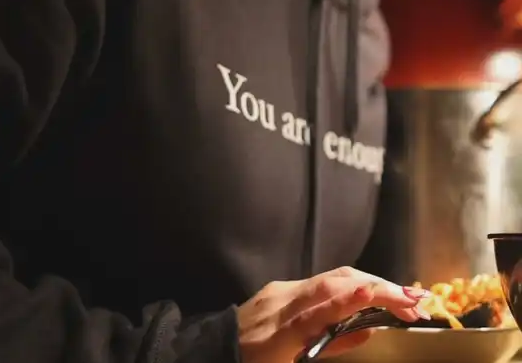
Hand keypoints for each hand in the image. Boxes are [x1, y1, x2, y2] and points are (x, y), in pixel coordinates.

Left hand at [236, 266, 430, 362]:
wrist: (213, 349)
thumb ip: (330, 349)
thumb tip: (367, 331)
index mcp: (281, 333)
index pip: (318, 312)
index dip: (348, 301)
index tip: (376, 292)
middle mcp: (282, 303)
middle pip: (331, 285)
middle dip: (376, 286)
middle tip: (414, 300)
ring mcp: (279, 291)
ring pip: (329, 277)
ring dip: (368, 282)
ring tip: (401, 295)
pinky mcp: (278, 286)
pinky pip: (319, 281)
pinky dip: (348, 284)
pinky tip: (369, 291)